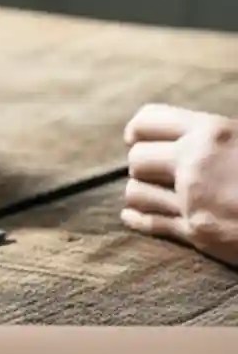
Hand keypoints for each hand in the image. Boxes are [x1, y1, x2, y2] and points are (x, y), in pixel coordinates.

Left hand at [122, 104, 237, 266]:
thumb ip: (220, 137)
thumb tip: (195, 132)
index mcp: (213, 131)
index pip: (150, 120)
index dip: (139, 130)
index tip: (136, 137)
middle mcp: (196, 163)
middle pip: (137, 158)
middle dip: (142, 164)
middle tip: (151, 169)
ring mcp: (193, 200)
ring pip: (136, 191)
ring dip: (140, 192)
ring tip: (149, 191)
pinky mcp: (196, 233)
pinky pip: (150, 223)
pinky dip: (137, 219)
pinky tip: (133, 215)